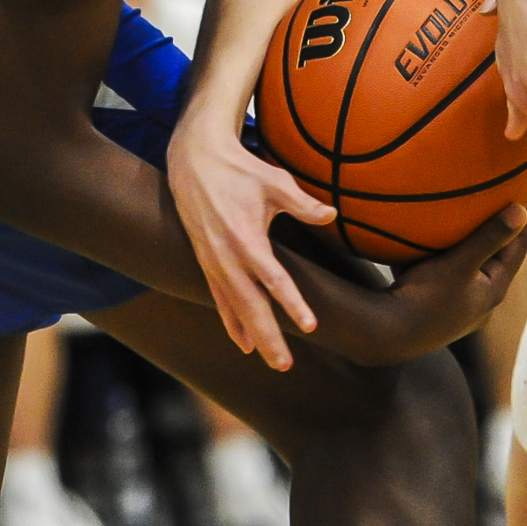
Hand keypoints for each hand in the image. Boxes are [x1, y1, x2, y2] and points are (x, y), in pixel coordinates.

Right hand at [166, 118, 336, 371]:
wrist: (194, 161)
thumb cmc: (240, 170)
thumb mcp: (275, 181)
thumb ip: (303, 203)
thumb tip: (332, 214)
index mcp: (246, 239)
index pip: (273, 280)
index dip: (292, 304)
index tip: (310, 325)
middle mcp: (226, 257)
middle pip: (250, 306)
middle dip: (269, 337)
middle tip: (286, 364)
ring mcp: (213, 262)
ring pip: (233, 308)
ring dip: (252, 336)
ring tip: (271, 360)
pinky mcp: (205, 262)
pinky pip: (218, 299)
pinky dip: (231, 322)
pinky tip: (243, 342)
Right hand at [284, 201, 526, 366]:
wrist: (386, 336)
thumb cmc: (424, 298)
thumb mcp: (459, 265)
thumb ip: (488, 238)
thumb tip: (521, 210)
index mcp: (493, 289)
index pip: (519, 248)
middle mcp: (482, 299)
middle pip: (501, 257)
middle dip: (509, 231)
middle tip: (517, 202)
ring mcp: (461, 306)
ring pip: (477, 266)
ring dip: (481, 244)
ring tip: (484, 220)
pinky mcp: (439, 306)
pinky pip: (455, 273)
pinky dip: (457, 255)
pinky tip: (447, 245)